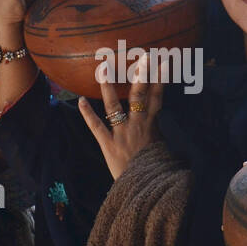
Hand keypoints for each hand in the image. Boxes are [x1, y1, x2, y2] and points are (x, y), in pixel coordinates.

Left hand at [77, 53, 164, 180]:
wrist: (144, 190)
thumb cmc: (156, 172)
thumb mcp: (165, 151)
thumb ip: (161, 135)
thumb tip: (165, 126)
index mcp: (153, 126)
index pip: (158, 97)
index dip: (161, 77)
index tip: (163, 60)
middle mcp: (137, 125)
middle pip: (138, 95)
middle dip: (140, 74)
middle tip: (141, 55)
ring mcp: (121, 134)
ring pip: (113, 106)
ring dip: (107, 86)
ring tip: (102, 68)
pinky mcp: (108, 145)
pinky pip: (96, 127)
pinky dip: (88, 114)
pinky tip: (81, 100)